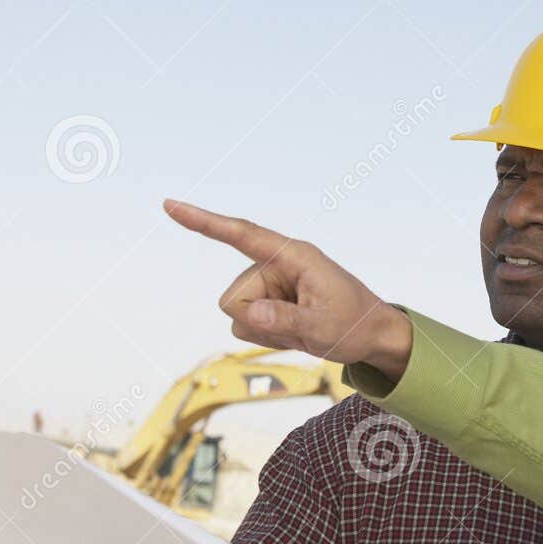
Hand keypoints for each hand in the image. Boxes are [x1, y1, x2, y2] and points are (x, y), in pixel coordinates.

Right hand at [164, 199, 413, 379]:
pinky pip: (245, 325)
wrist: (372, 336)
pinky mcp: (267, 301)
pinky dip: (266, 336)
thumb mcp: (324, 327)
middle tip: (299, 326)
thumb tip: (247, 314)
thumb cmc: (354, 323)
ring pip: (236, 315)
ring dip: (264, 331)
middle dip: (258, 321)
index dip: (204, 221)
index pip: (241, 234)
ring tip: (300, 328)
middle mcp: (275, 265)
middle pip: (233, 298)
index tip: (170, 206)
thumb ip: (285, 321)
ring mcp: (270, 284)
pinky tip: (293, 333)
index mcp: (292, 256)